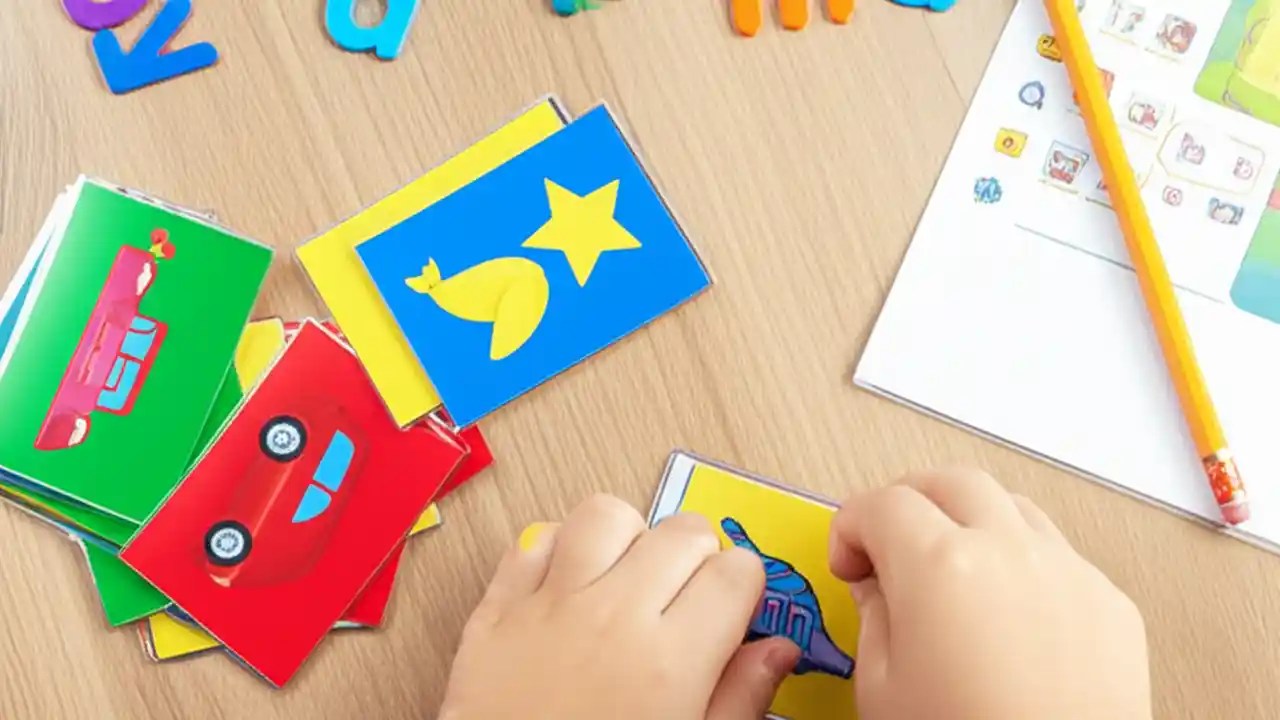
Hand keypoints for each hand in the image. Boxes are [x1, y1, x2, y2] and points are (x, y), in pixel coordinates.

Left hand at [439, 494, 801, 719]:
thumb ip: (739, 699)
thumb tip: (777, 650)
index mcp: (671, 661)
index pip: (737, 571)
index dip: (743, 585)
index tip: (732, 609)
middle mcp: (613, 616)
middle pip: (682, 531)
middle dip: (697, 556)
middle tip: (686, 597)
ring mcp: (549, 606)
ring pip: (606, 514)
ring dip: (626, 538)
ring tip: (626, 577)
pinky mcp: (496, 610)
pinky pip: (533, 540)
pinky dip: (555, 551)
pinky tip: (568, 587)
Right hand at [830, 469, 1151, 719]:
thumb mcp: (882, 690)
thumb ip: (873, 620)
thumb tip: (878, 590)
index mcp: (940, 567)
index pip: (881, 503)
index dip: (851, 526)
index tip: (848, 557)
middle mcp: (1009, 553)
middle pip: (950, 481)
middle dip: (910, 501)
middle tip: (889, 541)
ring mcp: (1067, 572)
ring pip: (1010, 505)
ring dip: (970, 521)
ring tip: (949, 568)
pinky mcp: (1109, 604)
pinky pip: (1057, 553)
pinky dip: (1021, 562)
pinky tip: (1004, 609)